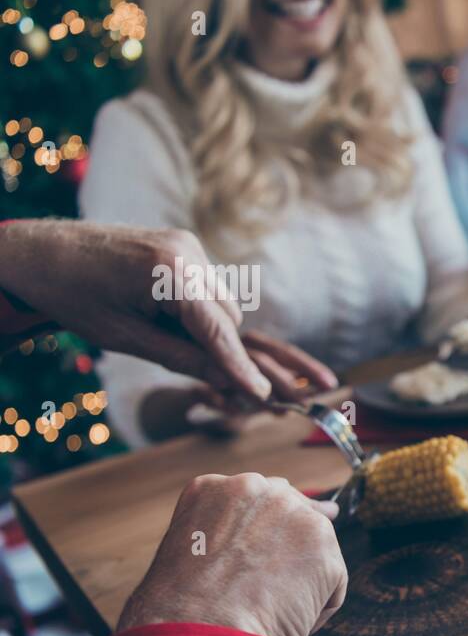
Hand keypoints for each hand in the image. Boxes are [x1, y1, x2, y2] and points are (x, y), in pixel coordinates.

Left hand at [0, 221, 276, 399]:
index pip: (218, 329)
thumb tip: (225, 381)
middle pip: (228, 317)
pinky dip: (193, 308)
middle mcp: (187, 251)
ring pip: (220, 304)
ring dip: (203, 326)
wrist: (41, 252)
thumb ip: (181, 358)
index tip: (259, 393)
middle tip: (174, 357)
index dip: (239, 365)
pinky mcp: (183, 243)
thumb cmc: (73, 295)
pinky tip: (156, 309)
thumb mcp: (124, 338)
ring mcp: (187, 243)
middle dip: (215, 344)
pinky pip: (206, 288)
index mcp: (170, 272)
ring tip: (154, 326)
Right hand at [118, 474, 346, 635]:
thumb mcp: (182, 554)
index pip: (254, 498)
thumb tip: (261, 547)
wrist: (198, 632)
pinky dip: (317, 609)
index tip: (259, 555)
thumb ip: (220, 537)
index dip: (264, 529)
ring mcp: (292, 513)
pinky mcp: (323, 543)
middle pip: (292, 506)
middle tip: (280, 581)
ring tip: (268, 610)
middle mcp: (255, 489)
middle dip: (295, 539)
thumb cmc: (178, 612)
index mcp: (212, 489)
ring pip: (314, 548)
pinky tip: (285, 620)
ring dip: (301, 581)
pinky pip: (332, 583)